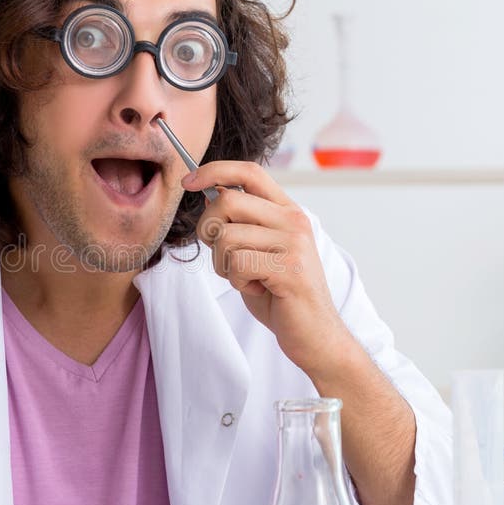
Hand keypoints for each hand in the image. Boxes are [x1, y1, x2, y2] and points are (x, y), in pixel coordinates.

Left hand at [183, 160, 355, 376]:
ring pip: (226, 236)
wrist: (314, 333)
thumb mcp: (257, 250)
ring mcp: (293, 242)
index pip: (248, 171)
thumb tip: (209, 195)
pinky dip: (235, 281)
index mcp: (286, 210)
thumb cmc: (281, 293)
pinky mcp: (288, 268)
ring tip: (247, 277)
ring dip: (223, 264)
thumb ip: (239, 224)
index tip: (189, 182)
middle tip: (224, 256)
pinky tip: (257, 288)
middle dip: (208, 230)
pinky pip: (236, 263)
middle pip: (227, 200)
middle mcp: (293, 219)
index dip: (214, 171)